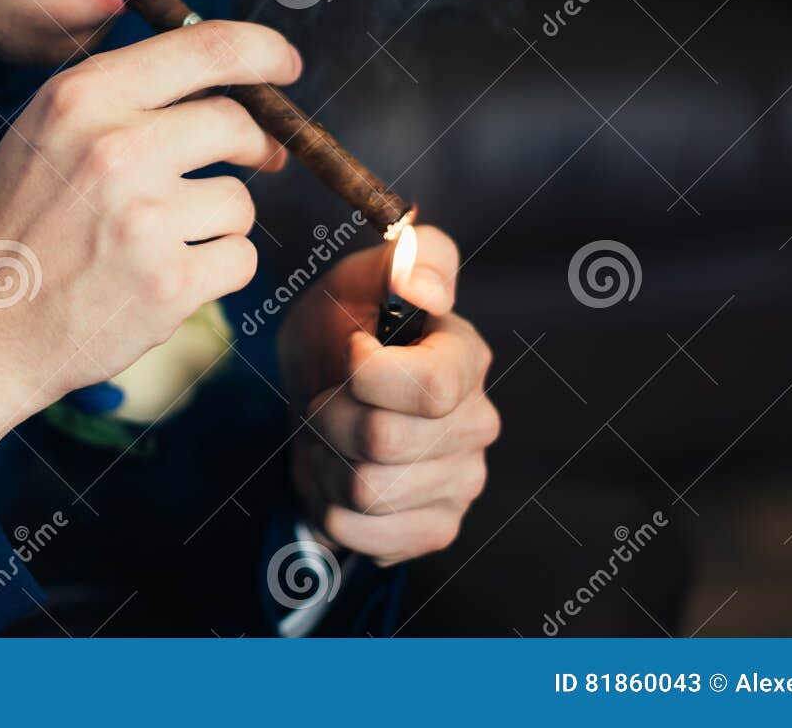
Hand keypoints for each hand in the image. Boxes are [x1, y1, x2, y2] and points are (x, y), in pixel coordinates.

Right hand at [0, 20, 299, 471]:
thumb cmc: (13, 229)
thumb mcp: (45, 135)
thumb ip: (123, 99)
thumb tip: (224, 83)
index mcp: (83, 97)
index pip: (208, 47)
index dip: (264, 52)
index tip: (286, 66)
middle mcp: (116, 147)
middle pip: (236, 123)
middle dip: (256, 144)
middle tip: (258, 160)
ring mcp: (146, 217)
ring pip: (239, 200)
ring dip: (219, 221)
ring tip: (161, 241)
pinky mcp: (170, 282)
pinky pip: (239, 258)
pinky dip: (215, 272)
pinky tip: (163, 280)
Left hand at [277, 226, 498, 567]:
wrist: (313, 395)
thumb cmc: (339, 331)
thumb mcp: (359, 276)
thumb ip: (408, 257)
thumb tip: (427, 288)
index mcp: (466, 358)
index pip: (432, 387)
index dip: (368, 376)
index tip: (349, 352)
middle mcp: (477, 422)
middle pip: (386, 442)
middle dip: (329, 417)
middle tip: (326, 398)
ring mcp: (463, 480)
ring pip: (367, 491)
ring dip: (324, 461)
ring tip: (329, 436)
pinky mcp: (437, 527)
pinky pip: (362, 534)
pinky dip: (329, 507)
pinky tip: (339, 476)